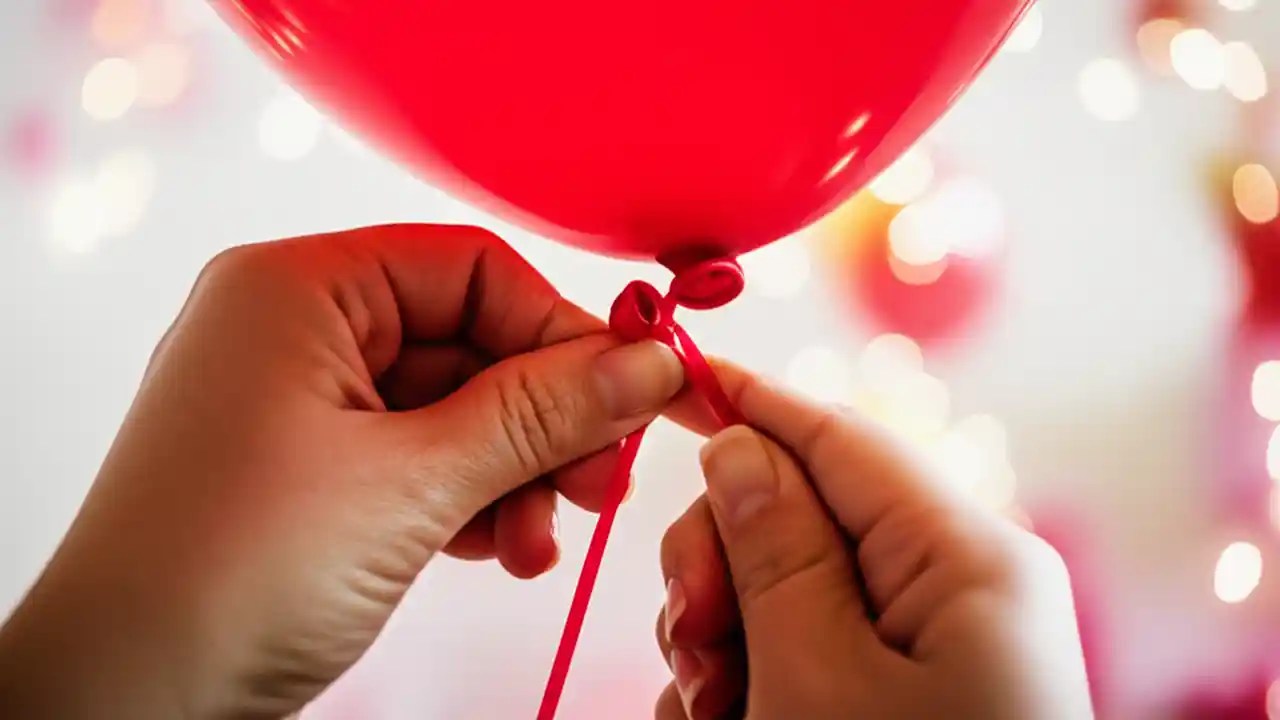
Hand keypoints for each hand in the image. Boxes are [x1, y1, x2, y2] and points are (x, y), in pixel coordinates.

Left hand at [0, 225, 684, 718]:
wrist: (124, 700)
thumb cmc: (227, 576)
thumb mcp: (414, 482)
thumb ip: (541, 413)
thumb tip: (647, 363)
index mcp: (298, 290)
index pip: (472, 268)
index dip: (560, 327)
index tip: (632, 388)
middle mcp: (297, 330)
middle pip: (471, 342)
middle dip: (543, 419)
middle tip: (600, 479)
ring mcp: (303, 403)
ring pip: (456, 409)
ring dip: (516, 472)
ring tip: (539, 541)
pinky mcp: (316, 469)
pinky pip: (424, 458)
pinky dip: (474, 500)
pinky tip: (502, 550)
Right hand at [655, 369, 1092, 718]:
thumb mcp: (818, 677)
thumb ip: (776, 547)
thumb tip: (741, 446)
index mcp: (966, 559)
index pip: (837, 438)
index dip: (749, 402)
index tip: (670, 378)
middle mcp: (957, 591)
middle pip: (802, 514)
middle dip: (723, 563)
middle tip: (693, 639)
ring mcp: (931, 650)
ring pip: (787, 588)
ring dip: (722, 636)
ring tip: (709, 709)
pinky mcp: (901, 700)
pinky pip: (802, 651)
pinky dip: (746, 680)